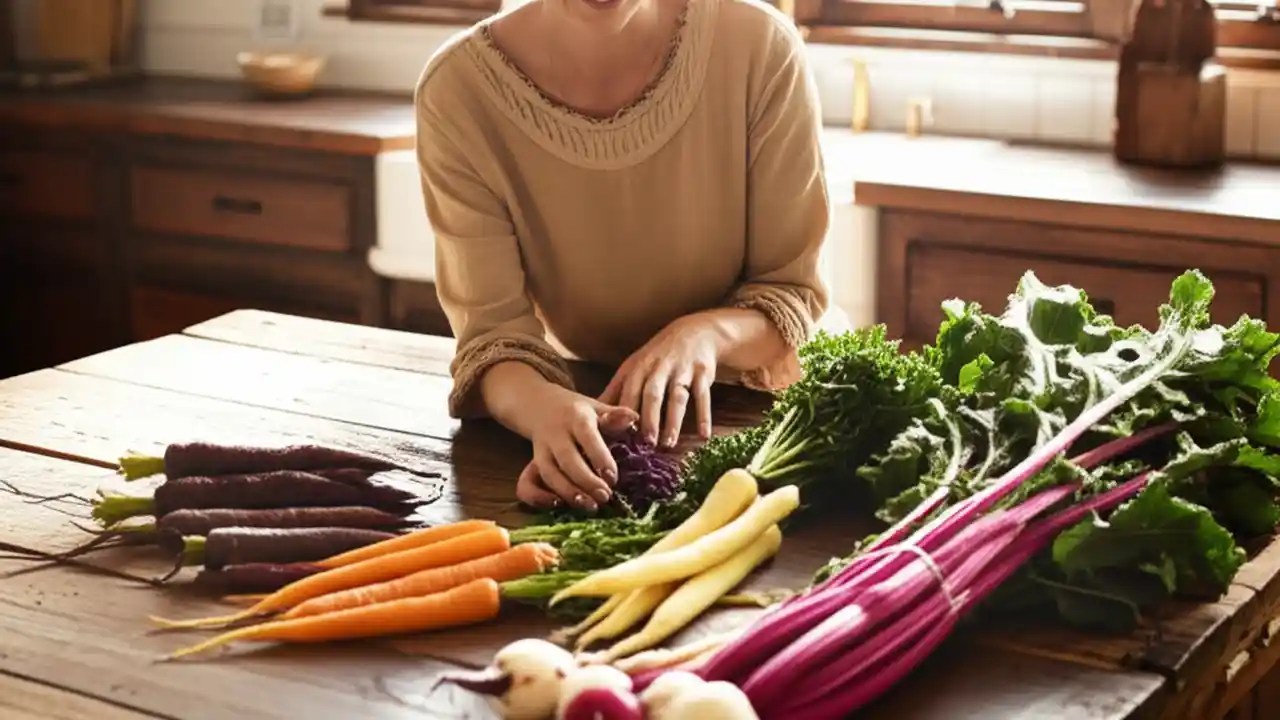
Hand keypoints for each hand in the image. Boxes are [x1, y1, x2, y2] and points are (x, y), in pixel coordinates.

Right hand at [515, 385, 637, 511]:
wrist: (537, 403)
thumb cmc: (575, 409)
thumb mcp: (595, 406)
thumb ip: (614, 416)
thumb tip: (634, 418)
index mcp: (576, 418)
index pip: (587, 437)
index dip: (600, 458)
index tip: (613, 478)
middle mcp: (556, 434)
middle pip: (567, 459)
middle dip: (586, 481)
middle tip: (605, 497)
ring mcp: (541, 449)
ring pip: (550, 474)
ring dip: (569, 492)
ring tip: (590, 506)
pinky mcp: (532, 463)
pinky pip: (527, 483)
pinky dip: (540, 497)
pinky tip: (559, 504)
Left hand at [600, 314, 719, 448]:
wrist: (693, 333)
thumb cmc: (657, 358)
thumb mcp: (633, 369)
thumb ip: (614, 393)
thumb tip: (591, 419)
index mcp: (638, 368)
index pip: (628, 391)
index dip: (624, 412)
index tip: (619, 436)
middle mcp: (659, 368)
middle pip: (652, 394)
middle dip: (649, 418)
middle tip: (645, 444)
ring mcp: (682, 370)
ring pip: (677, 397)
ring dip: (674, 420)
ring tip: (669, 443)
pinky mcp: (702, 373)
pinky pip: (703, 396)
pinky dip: (704, 415)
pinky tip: (703, 435)